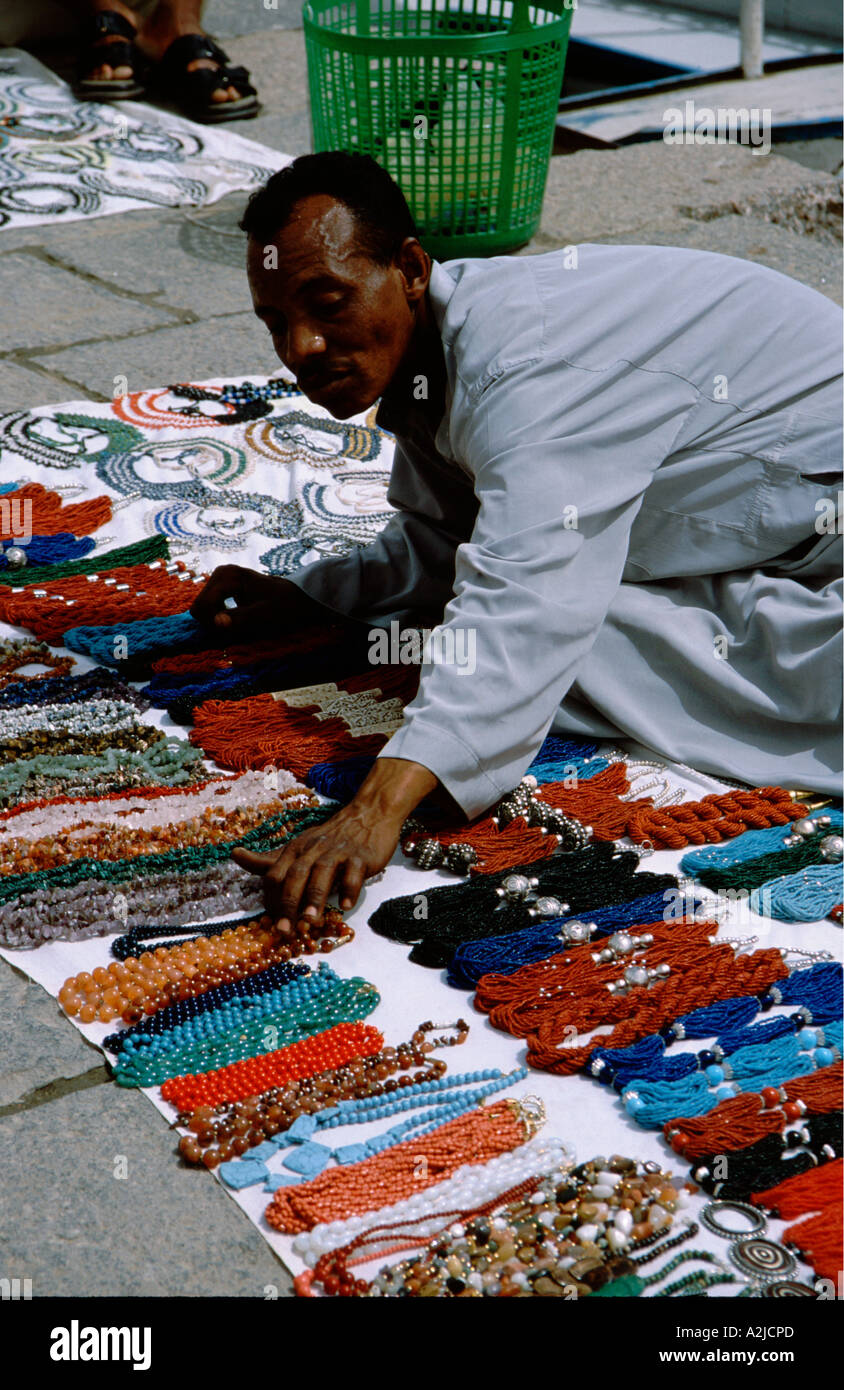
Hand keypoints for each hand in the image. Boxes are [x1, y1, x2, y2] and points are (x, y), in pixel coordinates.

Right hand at [189, 563, 317, 641]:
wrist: (293, 596)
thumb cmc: (282, 605)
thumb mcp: (264, 615)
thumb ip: (240, 619)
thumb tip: (216, 623)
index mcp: (229, 576)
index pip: (203, 606)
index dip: (213, 624)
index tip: (232, 630)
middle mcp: (221, 572)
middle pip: (199, 607)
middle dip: (214, 622)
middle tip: (236, 627)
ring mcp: (219, 577)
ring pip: (201, 608)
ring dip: (216, 620)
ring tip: (237, 622)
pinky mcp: (220, 585)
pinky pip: (207, 605)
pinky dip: (218, 616)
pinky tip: (233, 616)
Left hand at [232, 800, 401, 932]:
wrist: (368, 814)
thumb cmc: (330, 838)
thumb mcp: (298, 846)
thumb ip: (270, 858)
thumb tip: (235, 855)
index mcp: (295, 849)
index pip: (276, 874)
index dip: (272, 899)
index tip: (272, 924)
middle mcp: (313, 849)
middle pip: (296, 875)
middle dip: (288, 903)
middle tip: (284, 930)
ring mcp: (338, 851)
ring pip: (323, 873)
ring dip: (315, 897)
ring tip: (310, 920)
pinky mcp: (361, 856)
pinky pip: (354, 872)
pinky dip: (350, 888)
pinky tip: (346, 905)